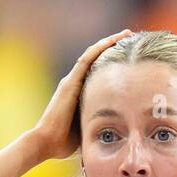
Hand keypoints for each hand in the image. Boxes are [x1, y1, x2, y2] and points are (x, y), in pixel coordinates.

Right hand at [32, 29, 133, 160]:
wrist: (46, 142)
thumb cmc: (64, 142)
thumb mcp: (86, 127)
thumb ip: (97, 122)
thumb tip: (117, 128)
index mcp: (77, 93)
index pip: (97, 71)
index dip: (111, 61)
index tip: (129, 56)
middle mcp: (73, 83)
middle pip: (96, 59)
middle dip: (113, 47)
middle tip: (130, 39)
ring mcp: (71, 81)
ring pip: (92, 54)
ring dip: (109, 42)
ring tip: (126, 34)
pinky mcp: (70, 82)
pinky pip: (87, 59)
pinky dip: (100, 48)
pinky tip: (113, 40)